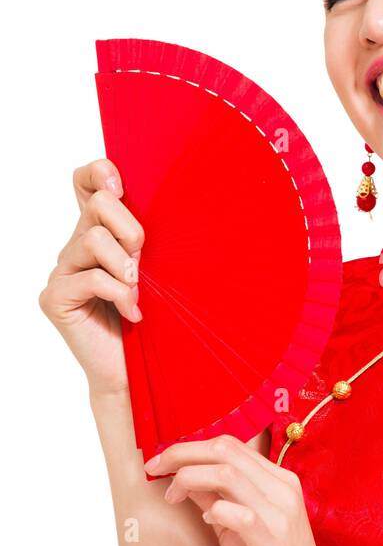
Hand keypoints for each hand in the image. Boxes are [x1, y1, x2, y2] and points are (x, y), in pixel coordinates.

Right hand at [38, 158, 144, 396]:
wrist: (134, 372)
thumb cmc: (153, 321)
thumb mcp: (156, 271)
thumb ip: (147, 241)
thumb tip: (163, 205)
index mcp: (99, 233)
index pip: (85, 182)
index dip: (100, 173)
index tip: (123, 189)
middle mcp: (75, 247)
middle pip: (98, 205)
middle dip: (131, 229)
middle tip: (143, 264)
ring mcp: (61, 272)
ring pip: (94, 240)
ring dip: (126, 268)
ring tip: (137, 294)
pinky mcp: (55, 298)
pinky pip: (91, 278)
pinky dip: (120, 295)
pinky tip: (132, 313)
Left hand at [145, 433, 336, 545]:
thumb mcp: (241, 528)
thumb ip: (218, 499)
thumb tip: (184, 477)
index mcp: (279, 481)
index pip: (230, 445)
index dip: (189, 448)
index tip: (162, 462)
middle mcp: (283, 491)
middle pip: (225, 450)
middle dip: (181, 454)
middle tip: (155, 468)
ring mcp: (281, 516)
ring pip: (227, 474)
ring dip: (189, 478)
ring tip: (172, 496)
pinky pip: (239, 515)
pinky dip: (215, 511)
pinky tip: (208, 521)